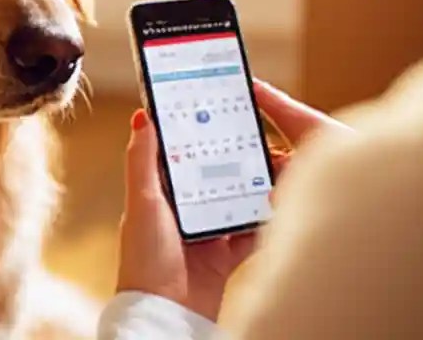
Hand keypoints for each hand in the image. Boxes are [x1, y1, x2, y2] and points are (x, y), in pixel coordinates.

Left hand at [115, 82, 350, 319]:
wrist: (168, 313)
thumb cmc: (146, 259)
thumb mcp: (142, 202)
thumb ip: (142, 160)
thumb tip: (142, 116)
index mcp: (162, 195)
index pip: (182, 155)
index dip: (199, 134)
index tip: (220, 110)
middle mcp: (186, 211)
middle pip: (216, 175)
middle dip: (237, 158)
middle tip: (260, 138)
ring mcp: (208, 232)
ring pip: (238, 199)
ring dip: (256, 185)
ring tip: (276, 165)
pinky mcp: (228, 255)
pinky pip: (252, 230)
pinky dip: (266, 218)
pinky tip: (280, 200)